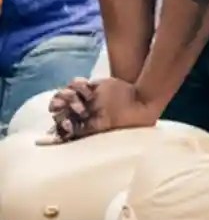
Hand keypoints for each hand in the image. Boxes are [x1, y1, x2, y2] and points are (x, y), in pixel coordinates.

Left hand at [44, 77, 158, 142]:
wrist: (140, 100)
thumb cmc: (125, 121)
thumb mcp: (102, 128)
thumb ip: (82, 130)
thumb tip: (62, 136)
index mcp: (80, 127)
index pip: (60, 126)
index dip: (56, 125)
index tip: (62, 124)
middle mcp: (79, 114)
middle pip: (58, 109)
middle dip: (60, 106)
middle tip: (69, 106)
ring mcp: (84, 99)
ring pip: (64, 94)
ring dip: (68, 95)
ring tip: (81, 97)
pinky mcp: (90, 86)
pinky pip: (74, 83)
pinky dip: (77, 85)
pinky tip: (87, 90)